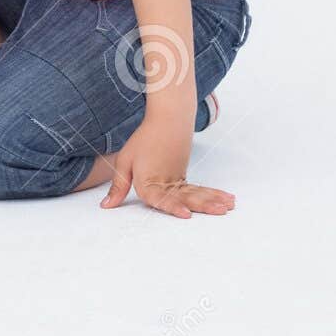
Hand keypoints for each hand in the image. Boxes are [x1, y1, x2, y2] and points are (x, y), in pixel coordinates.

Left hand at [99, 113, 234, 217]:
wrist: (167, 121)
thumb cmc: (144, 141)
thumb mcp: (125, 162)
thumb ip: (118, 187)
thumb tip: (106, 206)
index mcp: (149, 181)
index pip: (160, 199)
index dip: (173, 208)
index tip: (187, 215)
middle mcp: (166, 183)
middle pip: (185, 197)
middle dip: (203, 206)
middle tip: (220, 211)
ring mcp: (178, 179)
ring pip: (197, 193)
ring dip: (213, 200)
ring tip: (229, 206)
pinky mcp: (185, 176)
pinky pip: (199, 189)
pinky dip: (213, 194)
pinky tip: (226, 198)